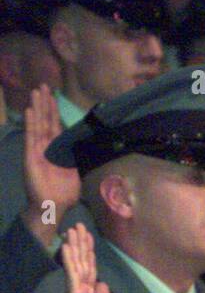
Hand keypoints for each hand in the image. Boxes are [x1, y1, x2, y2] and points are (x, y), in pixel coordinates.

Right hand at [22, 84, 80, 248]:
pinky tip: (30, 111)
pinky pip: (31, 137)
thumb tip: (85, 148)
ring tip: (36, 92)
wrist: (52, 206)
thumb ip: (76, 158)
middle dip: (45, 104)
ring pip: (38, 124)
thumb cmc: (64, 193)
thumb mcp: (75, 172)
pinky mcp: (30, 156)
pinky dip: (30, 123)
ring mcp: (36, 149)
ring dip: (37, 107)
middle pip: (46, 120)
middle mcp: (45, 146)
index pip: (56, 126)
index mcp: (56, 150)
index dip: (55, 112)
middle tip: (44, 86)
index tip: (54, 97)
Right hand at [62, 223, 123, 292]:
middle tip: (78, 225)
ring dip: (75, 246)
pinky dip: (70, 260)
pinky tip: (68, 246)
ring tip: (72, 229)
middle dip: (81, 244)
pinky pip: (73, 275)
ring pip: (76, 265)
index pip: (90, 269)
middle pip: (82, 263)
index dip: (89, 253)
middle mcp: (83, 291)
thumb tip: (101, 284)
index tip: (88, 237)